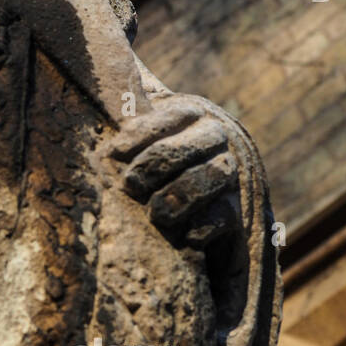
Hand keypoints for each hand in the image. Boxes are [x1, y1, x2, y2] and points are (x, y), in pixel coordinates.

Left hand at [105, 99, 240, 247]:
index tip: (115, 152)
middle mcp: (215, 137)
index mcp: (190, 115)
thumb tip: (109, 110)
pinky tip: (186, 235)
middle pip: (197, 142)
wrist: (182, 208)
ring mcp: (229, 170)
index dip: (143, 131)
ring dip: (182, 193)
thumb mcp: (133, 139)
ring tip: (155, 213)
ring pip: (216, 173)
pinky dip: (206, 224)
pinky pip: (227, 213)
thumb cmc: (143, 160)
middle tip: (131, 184)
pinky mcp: (236, 207)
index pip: (174, 115)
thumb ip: (127, 120)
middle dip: (159, 162)